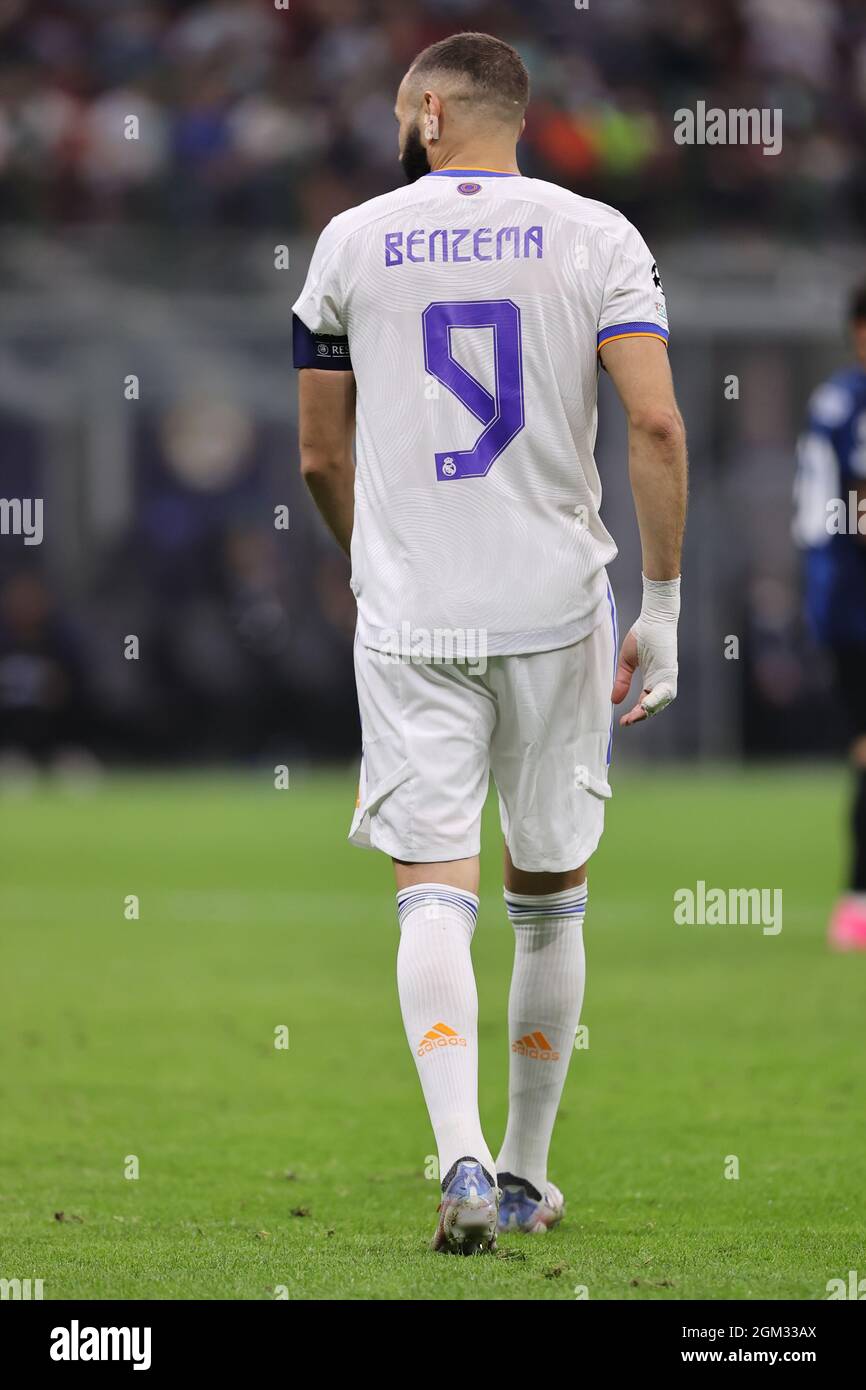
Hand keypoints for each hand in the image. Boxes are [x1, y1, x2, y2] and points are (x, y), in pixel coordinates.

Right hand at [611, 576, 679, 725]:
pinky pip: (666, 690)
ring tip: (635, 717)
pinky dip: (656, 700)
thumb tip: (614, 700)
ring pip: (662, 701)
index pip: (645, 702)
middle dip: (641, 716)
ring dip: (649, 711)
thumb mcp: (627, 662)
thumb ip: (622, 681)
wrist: (653, 618)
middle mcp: (662, 681)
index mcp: (652, 680)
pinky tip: (645, 706)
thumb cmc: (642, 636)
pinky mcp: (670, 670)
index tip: (622, 721)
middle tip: (626, 721)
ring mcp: (667, 676)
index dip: (635, 713)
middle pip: (654, 706)